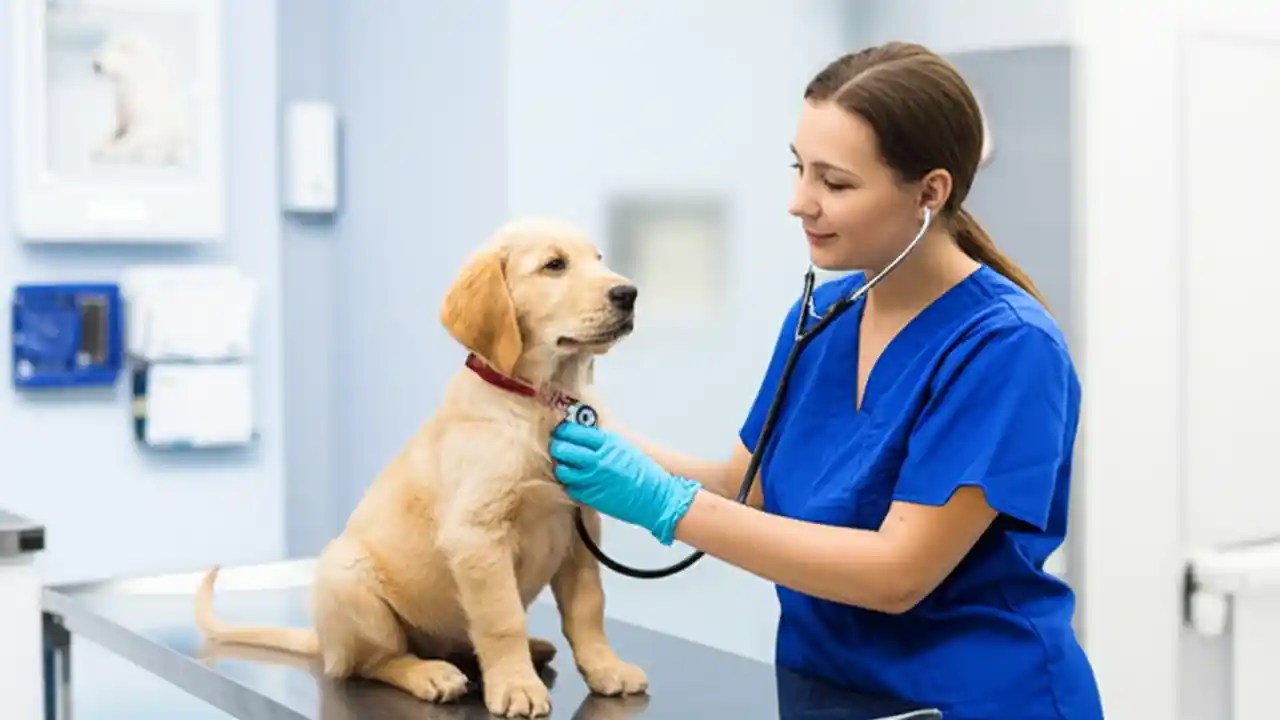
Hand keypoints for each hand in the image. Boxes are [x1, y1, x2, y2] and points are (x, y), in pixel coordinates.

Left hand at [549, 422, 699, 544]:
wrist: (657, 498)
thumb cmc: (644, 473)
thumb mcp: (624, 448)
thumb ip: (603, 442)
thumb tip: (582, 436)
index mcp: (607, 443)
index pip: (574, 431)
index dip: (563, 431)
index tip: (561, 432)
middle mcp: (597, 460)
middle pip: (563, 449)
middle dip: (557, 447)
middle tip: (558, 448)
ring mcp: (592, 480)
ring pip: (562, 470)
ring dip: (561, 466)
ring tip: (565, 465)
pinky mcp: (591, 497)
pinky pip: (570, 488)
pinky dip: (570, 484)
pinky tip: (575, 481)